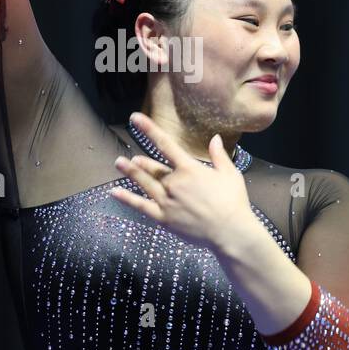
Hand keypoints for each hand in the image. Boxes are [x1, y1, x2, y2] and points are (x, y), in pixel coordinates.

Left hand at [109, 112, 254, 254]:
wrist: (230, 231)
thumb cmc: (233, 202)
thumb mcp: (230, 174)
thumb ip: (219, 155)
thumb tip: (214, 138)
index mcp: (189, 169)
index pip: (165, 144)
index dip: (148, 129)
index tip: (135, 118)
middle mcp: (174, 182)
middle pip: (154, 168)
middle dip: (141, 163)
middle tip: (129, 158)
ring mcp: (166, 201)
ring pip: (144, 183)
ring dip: (131, 172)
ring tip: (119, 163)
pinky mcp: (163, 218)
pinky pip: (141, 206)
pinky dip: (127, 199)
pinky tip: (115, 192)